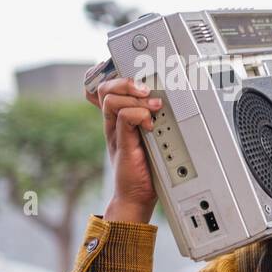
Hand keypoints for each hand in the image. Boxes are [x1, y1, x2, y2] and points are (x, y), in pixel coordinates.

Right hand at [90, 75, 158, 219]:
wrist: (137, 195)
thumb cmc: (146, 167)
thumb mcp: (150, 137)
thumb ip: (152, 119)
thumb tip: (167, 100)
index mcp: (118, 119)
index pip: (106, 87)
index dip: (116, 76)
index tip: (138, 79)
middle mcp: (112, 123)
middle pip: (105, 88)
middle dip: (126, 82)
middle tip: (146, 90)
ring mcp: (114, 133)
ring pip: (111, 99)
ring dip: (136, 98)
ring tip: (154, 107)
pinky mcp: (121, 143)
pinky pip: (123, 118)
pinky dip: (139, 115)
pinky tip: (150, 124)